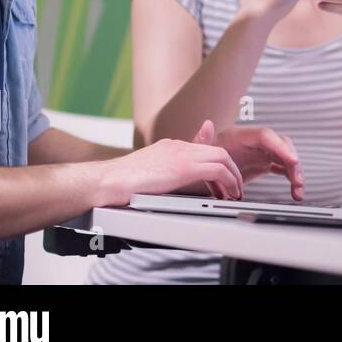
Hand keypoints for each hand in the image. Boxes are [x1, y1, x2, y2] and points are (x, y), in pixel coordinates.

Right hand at [97, 121, 244, 206]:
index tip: (222, 181)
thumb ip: (164, 174)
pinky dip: (227, 181)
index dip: (218, 165)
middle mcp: (178, 146)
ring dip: (233, 176)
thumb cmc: (119, 183)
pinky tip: (227, 194)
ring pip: (222, 156)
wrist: (106, 181)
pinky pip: (217, 170)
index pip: (203, 149)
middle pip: (218, 150)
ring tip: (235, 193)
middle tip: (235, 187)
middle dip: (231, 169)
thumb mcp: (147, 175)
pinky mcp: (184, 167)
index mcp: (170, 147)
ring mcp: (182, 154)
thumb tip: (170, 186)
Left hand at [202, 122, 305, 201]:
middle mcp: (253, 142)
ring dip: (294, 173)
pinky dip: (290, 178)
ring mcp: (260, 152)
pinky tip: (295, 190)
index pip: (266, 136)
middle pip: (280, 145)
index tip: (292, 160)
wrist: (199, 172)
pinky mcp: (262, 163)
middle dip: (292, 162)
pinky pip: (282, 168)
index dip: (280, 147)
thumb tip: (207, 124)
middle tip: (298, 179)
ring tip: (298, 191)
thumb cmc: (198, 160)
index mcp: (239, 136)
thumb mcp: (198, 153)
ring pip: (285, 157)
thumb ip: (202, 140)